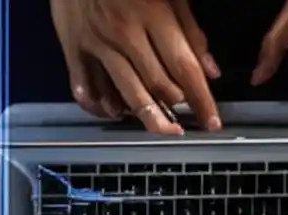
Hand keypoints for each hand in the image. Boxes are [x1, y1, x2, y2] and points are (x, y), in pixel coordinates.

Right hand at [51, 0, 222, 132]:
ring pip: (127, 93)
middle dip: (178, 109)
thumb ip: (191, 30)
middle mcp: (124, 33)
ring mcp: (97, 43)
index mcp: (153, 14)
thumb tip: (210, 70)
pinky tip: (117, 112)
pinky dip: (102, 107)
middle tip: (189, 121)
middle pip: (158, 85)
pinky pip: (86, 88)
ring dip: (149, 117)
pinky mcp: (74, 49)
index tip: (213, 121)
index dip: (202, 99)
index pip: (184, 67)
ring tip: (165, 127)